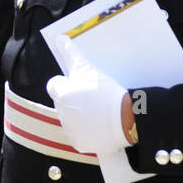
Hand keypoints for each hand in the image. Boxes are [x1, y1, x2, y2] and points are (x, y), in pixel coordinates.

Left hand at [46, 38, 128, 154]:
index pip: (54, 85)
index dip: (66, 82)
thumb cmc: (107, 91)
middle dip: (73, 100)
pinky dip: (87, 132)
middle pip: (62, 103)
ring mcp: (70, 130)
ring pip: (70, 120)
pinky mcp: (80, 144)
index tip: (80, 83)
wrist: (128, 118)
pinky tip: (99, 125)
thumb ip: (71, 53)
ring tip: (98, 111)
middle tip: (92, 98)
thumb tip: (59, 38)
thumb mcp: (88, 68)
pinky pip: (79, 136)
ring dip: (79, 116)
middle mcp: (62, 114)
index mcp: (61, 95)